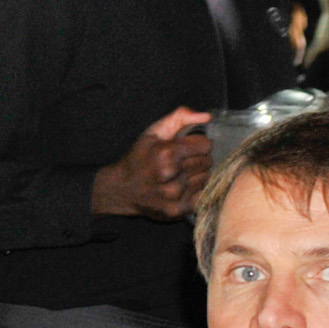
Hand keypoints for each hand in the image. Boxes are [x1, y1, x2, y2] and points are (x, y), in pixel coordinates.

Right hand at [90, 107, 215, 220]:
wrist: (121, 189)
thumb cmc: (139, 158)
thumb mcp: (153, 131)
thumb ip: (180, 117)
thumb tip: (207, 117)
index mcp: (165, 153)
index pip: (205, 145)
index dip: (196, 145)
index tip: (184, 149)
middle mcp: (170, 175)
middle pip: (207, 162)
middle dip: (197, 160)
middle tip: (181, 163)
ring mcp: (173, 195)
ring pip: (206, 179)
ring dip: (196, 176)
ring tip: (180, 176)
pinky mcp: (177, 210)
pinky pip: (202, 195)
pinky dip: (195, 191)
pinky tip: (181, 189)